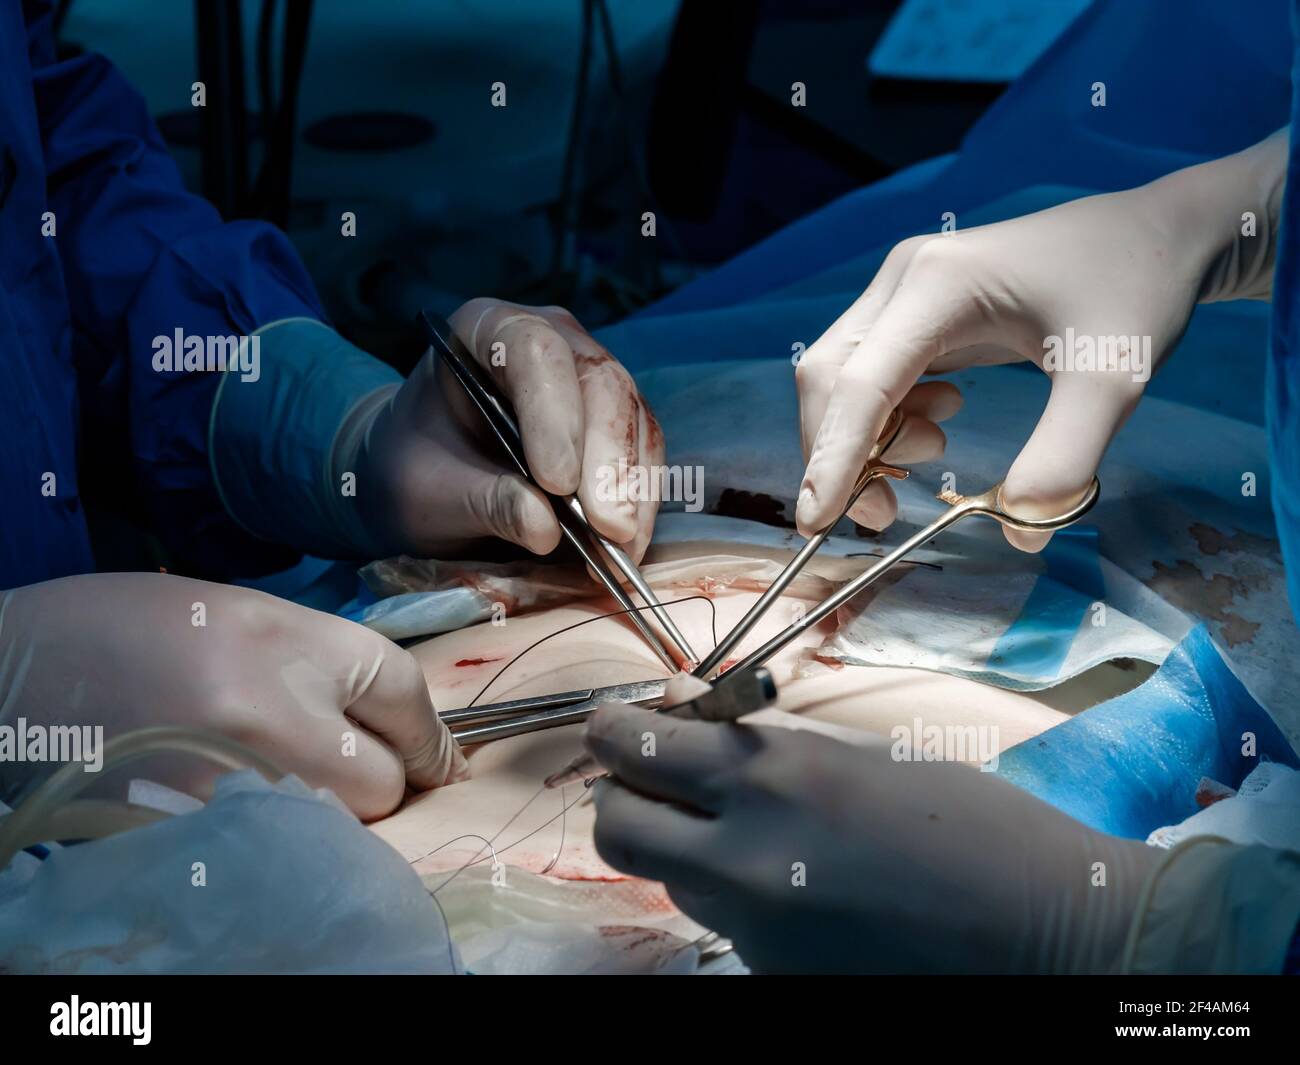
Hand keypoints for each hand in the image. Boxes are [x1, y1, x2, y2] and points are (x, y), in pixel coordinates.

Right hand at [0, 573, 465, 819]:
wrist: (10, 667)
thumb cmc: (127, 628)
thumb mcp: (239, 615)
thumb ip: (322, 668)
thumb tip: (392, 730)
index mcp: (283, 636)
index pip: (403, 692)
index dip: (427, 734)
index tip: (432, 758)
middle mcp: (265, 709)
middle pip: (380, 782)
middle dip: (372, 782)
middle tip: (334, 769)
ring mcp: (224, 781)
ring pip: (330, 830)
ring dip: (321, 816)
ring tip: (268, 780)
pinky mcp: (184, 837)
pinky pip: (270, 856)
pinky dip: (267, 844)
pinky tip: (230, 807)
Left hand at [353, 299, 663, 560]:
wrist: (427, 476)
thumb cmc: (416, 469)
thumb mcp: (431, 493)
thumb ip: (484, 502)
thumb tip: (545, 528)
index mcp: (485, 329)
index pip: (535, 350)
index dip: (554, 415)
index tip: (556, 484)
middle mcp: (550, 337)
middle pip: (601, 382)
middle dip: (609, 461)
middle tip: (608, 530)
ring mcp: (589, 375)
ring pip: (633, 417)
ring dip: (633, 487)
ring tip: (622, 548)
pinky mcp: (616, 418)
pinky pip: (643, 451)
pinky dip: (640, 500)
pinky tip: (629, 543)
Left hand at [586, 703, 1158, 972]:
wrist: (1050, 936)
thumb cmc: (975, 824)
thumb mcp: (864, 759)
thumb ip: (766, 746)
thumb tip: (688, 720)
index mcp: (773, 781)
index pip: (636, 750)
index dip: (614, 731)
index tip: (618, 723)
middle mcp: (744, 860)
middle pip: (616, 829)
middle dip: (623, 795)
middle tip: (656, 778)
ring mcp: (755, 933)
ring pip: (669, 880)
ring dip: (684, 848)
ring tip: (751, 830)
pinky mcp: (774, 979)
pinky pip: (725, 926)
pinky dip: (739, 898)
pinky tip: (802, 884)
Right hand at [796, 131, 1285, 549]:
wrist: (1159, 237)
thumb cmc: (1137, 290)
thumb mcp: (1113, 377)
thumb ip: (1065, 457)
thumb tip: (1019, 532)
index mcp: (939, 284)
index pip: (860, 382)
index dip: (833, 456)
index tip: (816, 522)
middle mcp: (905, 281)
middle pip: (831, 379)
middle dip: (840, 455)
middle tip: (884, 514)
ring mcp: (906, 294)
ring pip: (843, 381)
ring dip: (864, 440)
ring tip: (937, 455)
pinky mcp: (918, 312)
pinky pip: (873, 377)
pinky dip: (888, 421)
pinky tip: (942, 425)